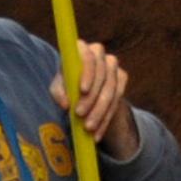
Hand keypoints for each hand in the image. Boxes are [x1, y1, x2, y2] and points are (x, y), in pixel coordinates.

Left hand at [58, 40, 136, 160]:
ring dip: (100, 110)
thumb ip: (58, 92)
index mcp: (81, 49)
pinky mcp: (122, 77)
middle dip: (92, 98)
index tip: (82, 91)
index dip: (88, 73)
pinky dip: (106, 117)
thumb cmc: (65, 85)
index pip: (88, 56)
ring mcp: (112, 64)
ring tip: (88, 127)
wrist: (82, 91)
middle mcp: (99, 53)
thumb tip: (66, 104)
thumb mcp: (58, 88)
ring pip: (111, 89)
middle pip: (102, 75)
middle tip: (80, 115)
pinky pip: (118, 98)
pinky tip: (97, 131)